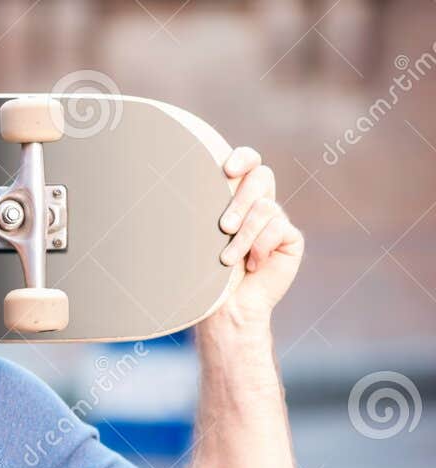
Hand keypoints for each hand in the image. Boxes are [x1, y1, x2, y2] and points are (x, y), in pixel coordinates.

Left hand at [208, 147, 303, 327]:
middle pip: (261, 177)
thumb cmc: (205, 274)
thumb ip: (202, 211)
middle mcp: (260, 203)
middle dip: (240, 201)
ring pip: (265, 208)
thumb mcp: (200, 238)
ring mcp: (278, 220)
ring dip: (244, 236)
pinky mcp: (291, 238)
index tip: (227, 170)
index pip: (249, 161)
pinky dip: (260, 247)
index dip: (244, 158)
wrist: (225, 308)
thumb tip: (178, 183)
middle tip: (223, 227)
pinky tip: (252, 266)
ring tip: (227, 260)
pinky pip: (279, 229)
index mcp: (236, 196)